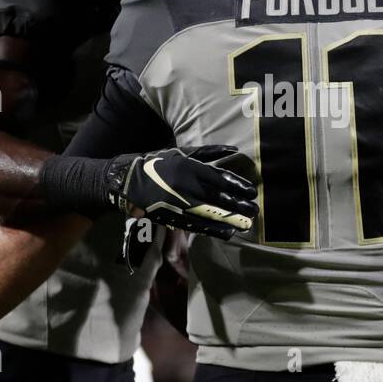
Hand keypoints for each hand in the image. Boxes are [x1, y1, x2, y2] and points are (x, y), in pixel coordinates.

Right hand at [108, 145, 257, 239]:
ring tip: (246, 224)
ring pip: (211, 214)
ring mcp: (180, 204)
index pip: (220, 179)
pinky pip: (197, 225)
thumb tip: (233, 149)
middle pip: (219, 198)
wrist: (127, 180)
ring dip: (231, 220)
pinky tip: (228, 232)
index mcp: (190, 168)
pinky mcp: (173, 217)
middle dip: (240, 205)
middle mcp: (187, 186)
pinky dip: (214, 229)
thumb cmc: (157, 163)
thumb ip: (208, 152)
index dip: (238, 186)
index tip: (252, 192)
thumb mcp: (181, 152)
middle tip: (255, 210)